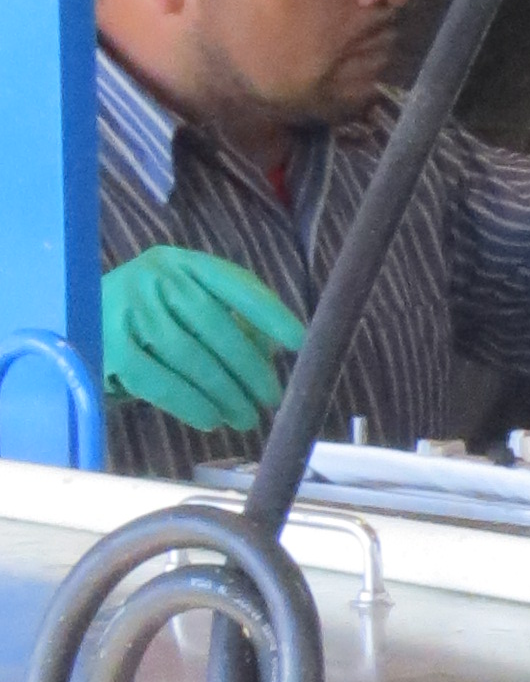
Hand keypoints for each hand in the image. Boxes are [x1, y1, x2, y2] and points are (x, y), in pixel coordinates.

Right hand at [100, 248, 308, 434]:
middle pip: (215, 326)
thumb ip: (231, 317)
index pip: (235, 284)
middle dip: (248, 367)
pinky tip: (210, 419)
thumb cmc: (153, 316)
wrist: (78, 321)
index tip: (299, 342)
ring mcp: (129, 308)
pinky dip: (188, 403)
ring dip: (223, 392)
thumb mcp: (188, 302)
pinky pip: (157, 380)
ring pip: (189, 356)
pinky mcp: (110, 345)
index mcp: (183, 263)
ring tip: (245, 417)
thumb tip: (270, 354)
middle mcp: (155, 277)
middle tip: (271, 398)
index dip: (269, 313)